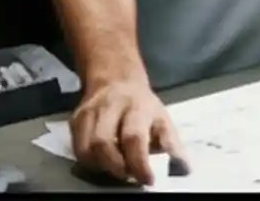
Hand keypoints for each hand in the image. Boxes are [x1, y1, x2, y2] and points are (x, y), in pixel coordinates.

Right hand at [70, 79, 188, 185]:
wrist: (115, 79)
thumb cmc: (143, 106)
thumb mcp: (162, 119)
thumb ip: (171, 144)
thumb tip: (184, 168)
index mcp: (137, 105)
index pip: (133, 137)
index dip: (139, 163)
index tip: (147, 180)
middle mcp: (109, 106)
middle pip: (102, 142)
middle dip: (115, 167)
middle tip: (129, 177)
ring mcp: (89, 112)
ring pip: (85, 148)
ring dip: (100, 167)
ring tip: (116, 170)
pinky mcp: (75, 119)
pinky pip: (76, 149)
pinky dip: (89, 162)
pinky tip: (102, 162)